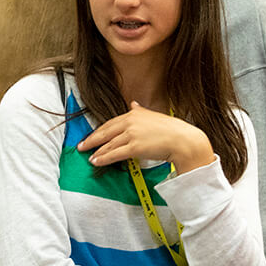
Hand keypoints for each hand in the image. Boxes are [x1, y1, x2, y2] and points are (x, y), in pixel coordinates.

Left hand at [78, 102, 213, 173]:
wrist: (183, 140)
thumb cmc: (171, 130)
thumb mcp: (154, 115)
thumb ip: (141, 110)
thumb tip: (133, 104)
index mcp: (134, 114)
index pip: (111, 122)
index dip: (100, 130)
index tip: (92, 135)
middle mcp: (131, 122)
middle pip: (106, 132)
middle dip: (92, 139)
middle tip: (82, 145)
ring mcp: (132, 134)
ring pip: (109, 144)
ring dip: (97, 151)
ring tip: (89, 156)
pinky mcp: (134, 147)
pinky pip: (115, 154)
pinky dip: (104, 158)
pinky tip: (97, 161)